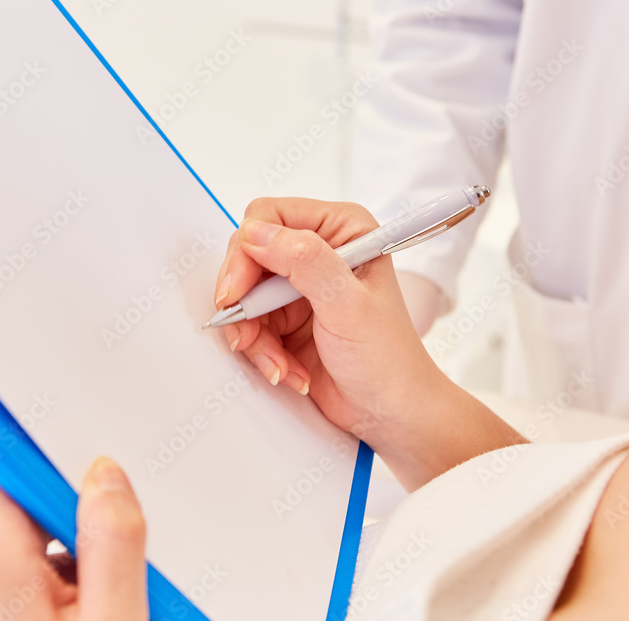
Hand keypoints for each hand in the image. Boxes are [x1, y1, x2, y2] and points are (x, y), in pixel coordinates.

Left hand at [0, 457, 147, 620]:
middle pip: (26, 495)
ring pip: (27, 527)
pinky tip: (78, 609)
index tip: (85, 453)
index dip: (50, 451)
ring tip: (95, 601)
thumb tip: (106, 479)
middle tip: (112, 565)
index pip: (3, 462)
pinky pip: (17, 557)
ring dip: (69, 548)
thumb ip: (112, 543)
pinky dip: (53, 571)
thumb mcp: (111, 620)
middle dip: (77, 516)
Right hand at [215, 198, 523, 489]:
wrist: (391, 412)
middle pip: (248, 257)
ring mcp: (300, 287)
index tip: (237, 291)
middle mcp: (318, 252)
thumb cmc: (388, 358)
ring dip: (255, 338)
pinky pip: (251, 326)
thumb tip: (256, 234)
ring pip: (244, 297)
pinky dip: (262, 353)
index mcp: (341, 230)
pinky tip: (287, 371)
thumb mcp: (347, 304)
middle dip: (246, 302)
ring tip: (279, 365)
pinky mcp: (287, 318)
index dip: (247, 252)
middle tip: (247, 336)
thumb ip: (304, 261)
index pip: (269, 218)